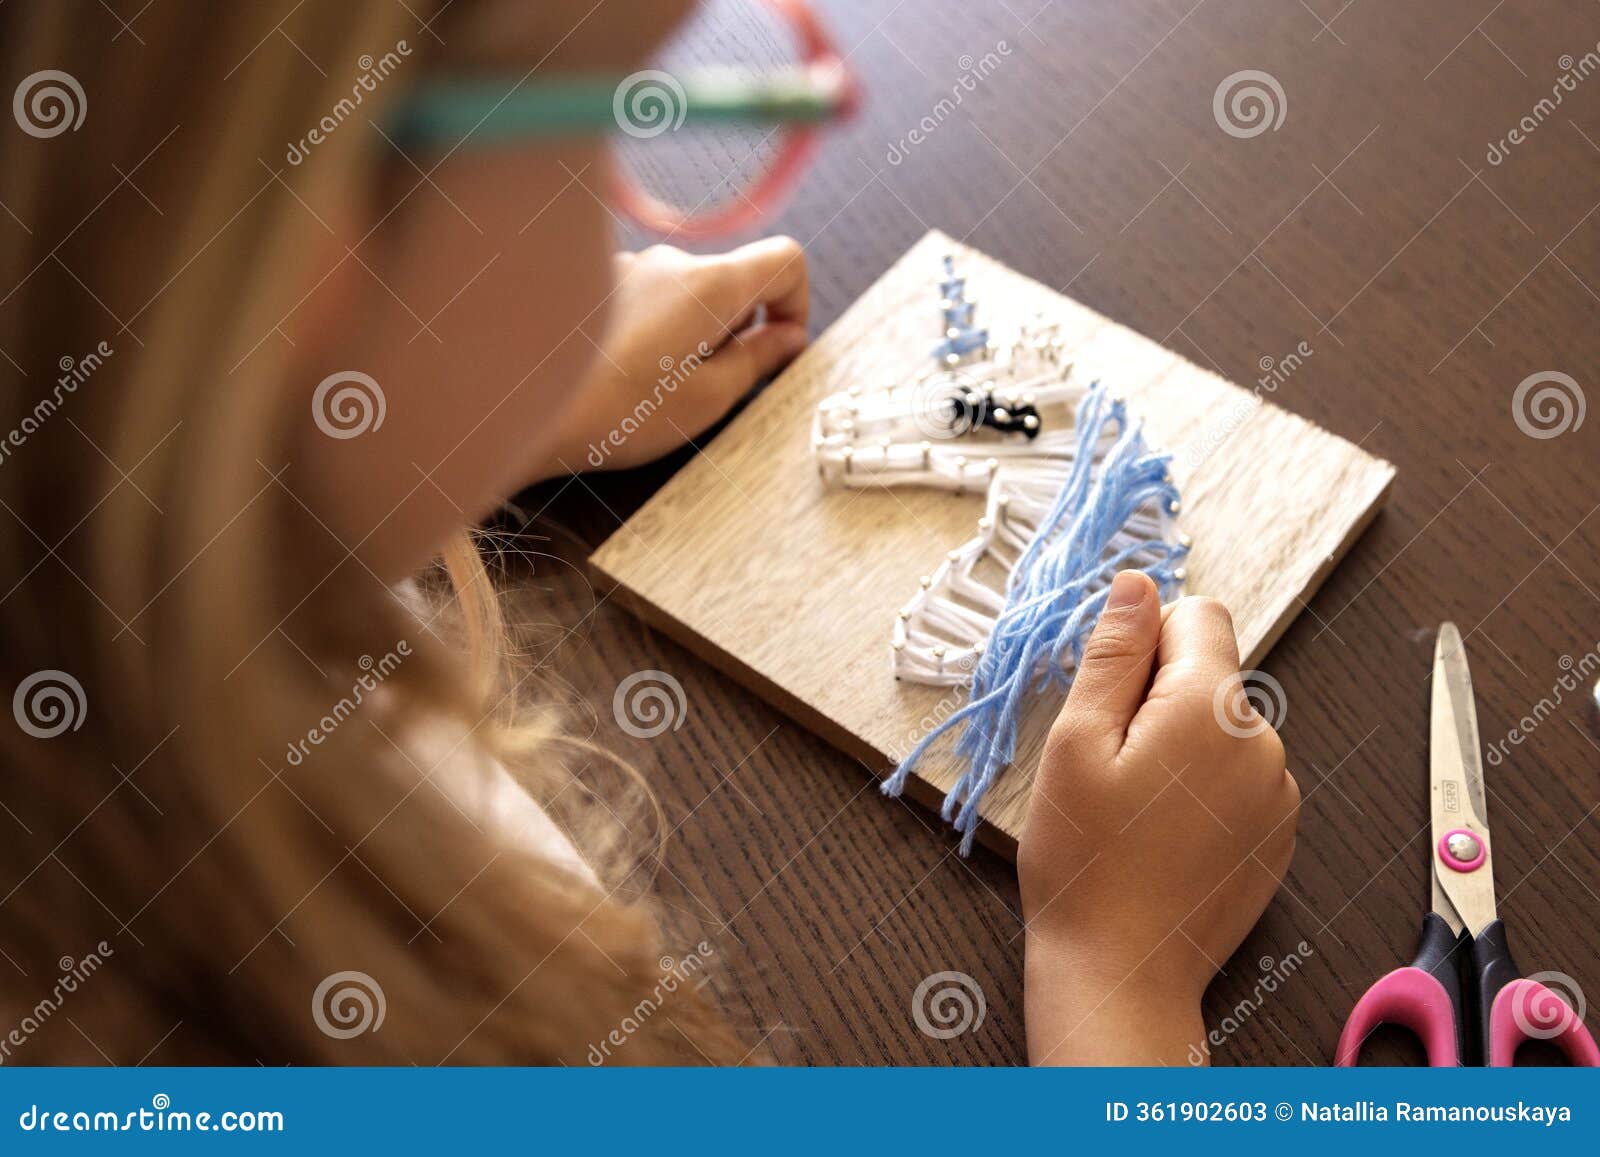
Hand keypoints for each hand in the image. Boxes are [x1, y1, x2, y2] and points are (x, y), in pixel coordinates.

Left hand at [542, 238, 808, 474]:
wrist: (520, 403)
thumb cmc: (618, 412)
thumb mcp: (706, 400)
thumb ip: (757, 362)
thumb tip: (788, 339)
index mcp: (711, 286)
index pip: (786, 260)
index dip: (796, 304)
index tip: (778, 348)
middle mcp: (671, 261)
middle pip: (731, 281)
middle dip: (734, 330)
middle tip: (707, 388)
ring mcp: (628, 267)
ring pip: (684, 294)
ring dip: (688, 334)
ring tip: (651, 389)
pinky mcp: (594, 282)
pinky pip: (644, 299)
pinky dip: (649, 331)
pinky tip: (617, 375)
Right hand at [1018, 572, 1299, 1064]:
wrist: (1124, 973)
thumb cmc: (1086, 864)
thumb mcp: (1075, 744)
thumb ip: (1113, 655)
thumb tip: (1137, 584)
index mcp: (1211, 710)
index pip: (1197, 613)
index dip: (1144, 642)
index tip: (1110, 699)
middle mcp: (1262, 743)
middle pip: (1209, 673)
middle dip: (1157, 698)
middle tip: (1109, 765)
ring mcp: (1278, 792)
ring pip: (1222, 726)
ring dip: (1180, 746)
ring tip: (1134, 809)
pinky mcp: (1278, 833)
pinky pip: (1239, 776)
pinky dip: (1202, 790)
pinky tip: (1162, 836)